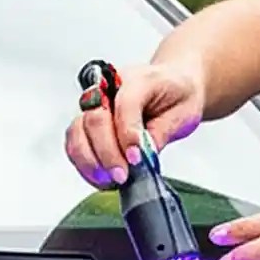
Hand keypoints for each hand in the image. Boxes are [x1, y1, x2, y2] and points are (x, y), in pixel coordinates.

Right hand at [64, 61, 204, 188]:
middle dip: (107, 153)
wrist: (174, 87)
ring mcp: (94, 105)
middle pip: (95, 120)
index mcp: (137, 79)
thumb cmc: (178, 96)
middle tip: (123, 175)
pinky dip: (85, 164)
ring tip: (110, 180)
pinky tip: (102, 178)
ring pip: (77, 132)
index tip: (136, 158)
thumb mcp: (184, 113)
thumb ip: (160, 133)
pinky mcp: (87, 123)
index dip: (128, 135)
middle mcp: (109, 89)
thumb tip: (142, 157)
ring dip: (90, 161)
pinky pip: (75, 144)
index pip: (125, 105)